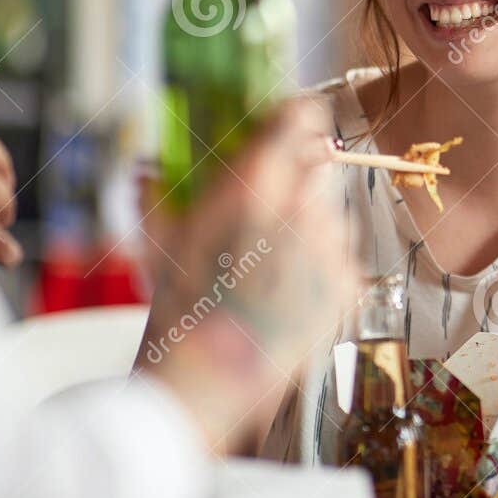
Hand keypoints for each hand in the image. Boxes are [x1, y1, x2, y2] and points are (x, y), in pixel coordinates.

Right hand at [137, 98, 358, 454]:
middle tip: (273, 202)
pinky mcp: (349, 283)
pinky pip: (341, 255)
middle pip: (321, 163)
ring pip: (333, 211)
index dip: (296, 117)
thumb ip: (157, 193)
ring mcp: (333, 247)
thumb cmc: (178, 311)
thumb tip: (148, 168)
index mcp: (256, 184)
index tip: (291, 120)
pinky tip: (286, 289)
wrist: (210, 380)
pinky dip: (321, 264)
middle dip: (301, 173)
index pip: (301, 119)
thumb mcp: (160, 244)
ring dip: (311, 222)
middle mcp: (303, 207)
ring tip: (271, 262)